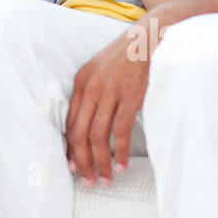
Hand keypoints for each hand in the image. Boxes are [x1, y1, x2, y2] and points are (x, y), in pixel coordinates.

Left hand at [64, 12, 153, 186]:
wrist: (149, 37)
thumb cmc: (125, 56)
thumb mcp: (99, 69)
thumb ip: (91, 92)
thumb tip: (88, 122)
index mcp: (81, 81)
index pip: (69, 123)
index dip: (70, 148)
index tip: (74, 166)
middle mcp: (91, 88)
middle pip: (79, 134)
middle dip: (82, 161)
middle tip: (87, 180)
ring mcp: (110, 92)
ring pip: (97, 136)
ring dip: (100, 162)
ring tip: (105, 179)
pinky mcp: (129, 97)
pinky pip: (119, 132)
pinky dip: (118, 152)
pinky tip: (120, 165)